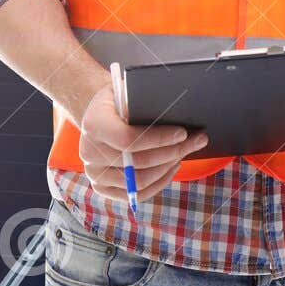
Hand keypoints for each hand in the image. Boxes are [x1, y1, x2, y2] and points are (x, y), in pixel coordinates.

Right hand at [78, 85, 209, 200]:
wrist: (97, 116)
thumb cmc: (117, 102)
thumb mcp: (125, 91)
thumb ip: (143, 101)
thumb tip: (177, 112)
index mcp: (93, 125)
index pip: (128, 139)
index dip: (159, 139)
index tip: (183, 133)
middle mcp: (88, 152)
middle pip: (137, 162)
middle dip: (172, 152)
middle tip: (196, 141)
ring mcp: (94, 173)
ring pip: (139, 181)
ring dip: (167, 168)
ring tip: (184, 153)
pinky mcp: (102, 188)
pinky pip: (137, 194)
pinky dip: (159, 183)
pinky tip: (171, 167)